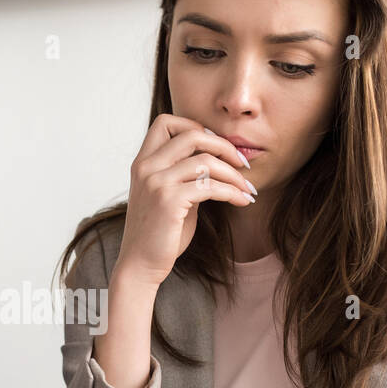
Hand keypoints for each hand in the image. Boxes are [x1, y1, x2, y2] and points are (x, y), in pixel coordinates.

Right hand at [114, 114, 257, 288]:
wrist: (140, 265)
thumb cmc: (159, 234)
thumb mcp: (169, 196)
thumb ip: (185, 176)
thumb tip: (217, 162)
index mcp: (143, 162)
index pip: (166, 122)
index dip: (195, 126)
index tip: (216, 147)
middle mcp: (146, 167)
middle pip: (192, 134)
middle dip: (223, 146)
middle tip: (242, 163)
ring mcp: (155, 183)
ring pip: (205, 161)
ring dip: (233, 174)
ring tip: (246, 189)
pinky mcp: (168, 201)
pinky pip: (209, 186)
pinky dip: (231, 192)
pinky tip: (241, 201)